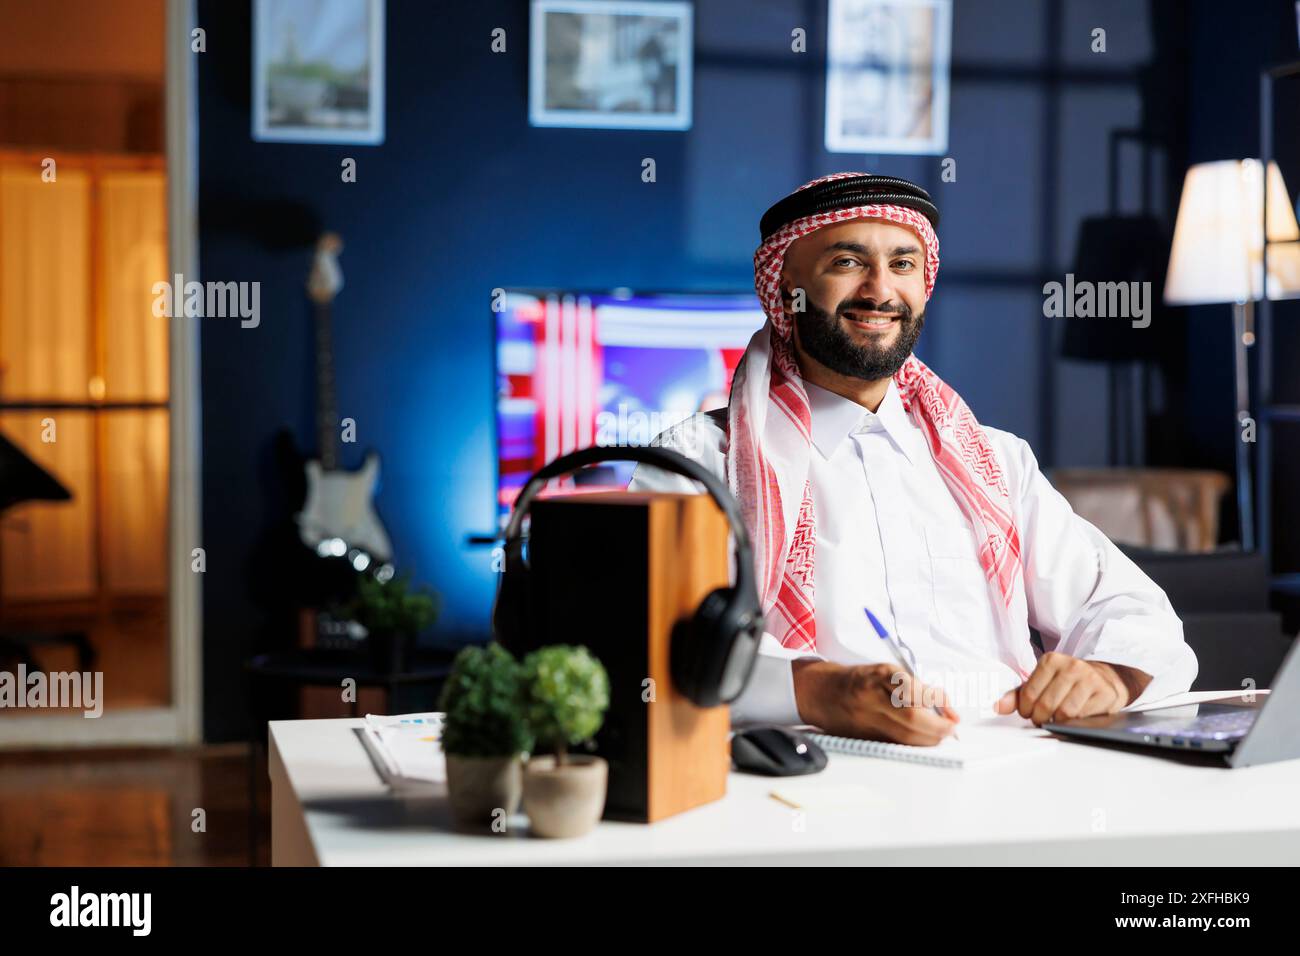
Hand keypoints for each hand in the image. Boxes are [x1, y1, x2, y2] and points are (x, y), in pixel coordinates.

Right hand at [792, 660, 959, 745]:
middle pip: (913, 719)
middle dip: (939, 728)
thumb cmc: (858, 679)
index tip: (952, 713)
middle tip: (951, 729)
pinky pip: (894, 744)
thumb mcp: (886, 672)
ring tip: (939, 735)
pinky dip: (911, 743)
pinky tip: (919, 740)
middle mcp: (872, 697)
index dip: (940, 704)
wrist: (820, 691)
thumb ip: (914, 687)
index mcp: (880, 675)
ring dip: (929, 739)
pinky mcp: (862, 736)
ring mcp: (865, 719)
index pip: (917, 692)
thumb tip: (944, 708)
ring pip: (905, 737)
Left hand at [994, 652, 1152, 724]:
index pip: (1028, 694)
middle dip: (1040, 718)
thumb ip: (1018, 695)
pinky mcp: (1105, 693)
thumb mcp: (1041, 683)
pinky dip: (1075, 722)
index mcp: (1051, 660)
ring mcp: (1090, 679)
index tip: (1029, 712)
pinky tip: (1074, 718)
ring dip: (1058, 722)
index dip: (1025, 710)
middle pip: (1046, 705)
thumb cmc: (1068, 682)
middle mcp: (1071, 666)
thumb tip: (997, 706)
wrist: (1104, 678)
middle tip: (1042, 718)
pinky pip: (1084, 716)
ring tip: (1057, 718)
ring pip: (1065, 712)